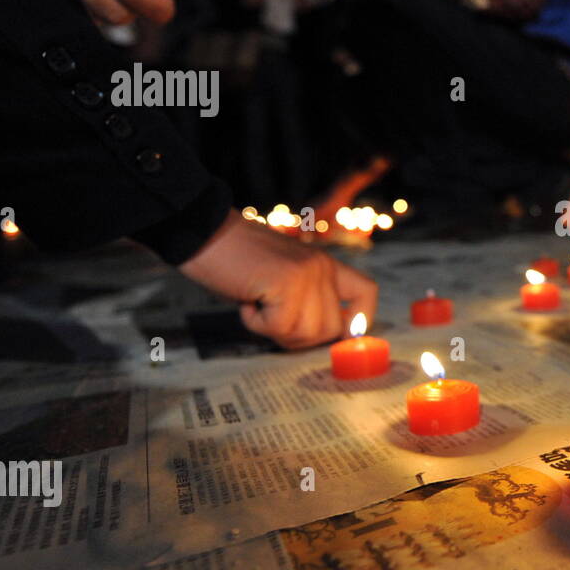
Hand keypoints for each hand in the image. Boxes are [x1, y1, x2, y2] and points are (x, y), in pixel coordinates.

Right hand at [179, 212, 378, 349]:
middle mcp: (322, 268)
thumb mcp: (281, 278)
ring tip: (256, 301)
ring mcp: (308, 274)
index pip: (367, 292)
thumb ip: (305, 301)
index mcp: (325, 265)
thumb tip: (320, 336)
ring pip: (306, 333)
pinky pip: (279, 326)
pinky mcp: (287, 281)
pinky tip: (246, 299)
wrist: (203, 233)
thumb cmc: (235, 261)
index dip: (359, 320)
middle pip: (330, 330)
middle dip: (296, 336)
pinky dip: (255, 323)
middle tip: (269, 316)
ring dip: (274, 330)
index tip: (339, 334)